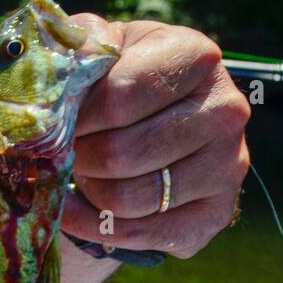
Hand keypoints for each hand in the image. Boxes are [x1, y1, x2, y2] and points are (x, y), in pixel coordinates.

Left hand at [64, 15, 249, 257]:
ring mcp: (228, 165)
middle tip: (62, 155)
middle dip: (78, 159)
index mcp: (197, 56)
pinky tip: (77, 209)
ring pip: (129, 199)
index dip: (74, 119)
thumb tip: (54, 73)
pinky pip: (142, 235)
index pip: (119, 97)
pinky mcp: (218, 212)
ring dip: (89, 192)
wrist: (160, 121)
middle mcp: (225, 109)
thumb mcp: (103, 49)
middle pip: (121, 154)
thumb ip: (78, 48)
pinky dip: (97, 227)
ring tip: (82, 173)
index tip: (54, 125)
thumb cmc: (122, 78)